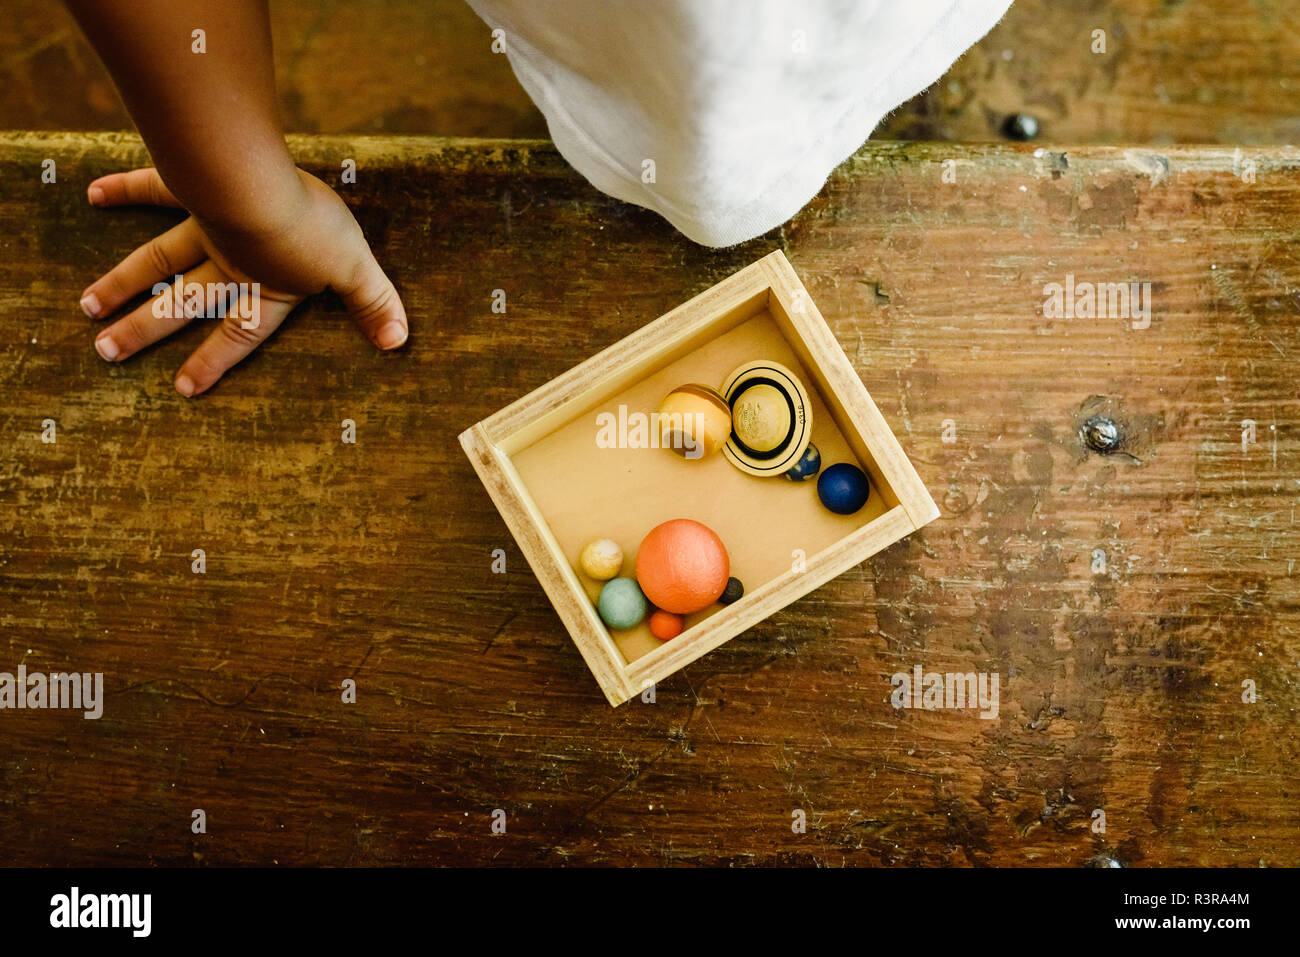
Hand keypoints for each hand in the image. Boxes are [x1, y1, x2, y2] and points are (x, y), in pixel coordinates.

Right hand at [80, 166, 407, 395]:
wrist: (265, 185)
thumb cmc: (313, 227)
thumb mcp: (355, 267)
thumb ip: (374, 303)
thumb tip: (398, 343)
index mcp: (266, 288)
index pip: (240, 334)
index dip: (214, 362)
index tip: (182, 390)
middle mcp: (229, 265)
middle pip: (183, 303)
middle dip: (145, 329)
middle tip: (105, 352)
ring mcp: (206, 229)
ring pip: (156, 261)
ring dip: (122, 283)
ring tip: (87, 309)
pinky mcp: (193, 188)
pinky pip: (156, 188)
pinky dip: (125, 189)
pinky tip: (93, 194)